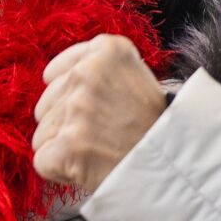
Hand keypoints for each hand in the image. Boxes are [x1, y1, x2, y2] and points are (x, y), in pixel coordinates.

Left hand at [31, 34, 167, 194]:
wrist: (178, 166)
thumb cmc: (155, 126)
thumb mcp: (134, 76)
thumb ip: (96, 70)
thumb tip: (51, 78)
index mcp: (107, 49)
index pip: (55, 71)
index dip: (69, 98)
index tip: (89, 111)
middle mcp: (87, 73)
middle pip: (46, 104)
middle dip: (66, 124)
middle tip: (104, 135)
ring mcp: (76, 109)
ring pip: (43, 133)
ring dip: (65, 148)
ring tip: (101, 152)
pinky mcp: (67, 145)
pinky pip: (43, 160)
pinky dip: (60, 171)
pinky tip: (88, 168)